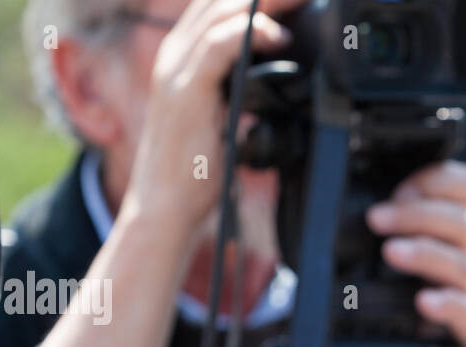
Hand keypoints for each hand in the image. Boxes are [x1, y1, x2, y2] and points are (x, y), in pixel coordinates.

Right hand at [124, 0, 301, 231]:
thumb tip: (278, 87)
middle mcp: (175, 55)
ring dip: (266, 3)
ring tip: (302, 0)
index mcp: (184, 58)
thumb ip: (241, 93)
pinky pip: (218, 46)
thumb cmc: (194, 173)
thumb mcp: (224, 120)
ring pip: (221, 11)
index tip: (298, 0)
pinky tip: (278, 37)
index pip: (220, 6)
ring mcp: (177, 70)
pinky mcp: (185, 90)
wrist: (163, 208)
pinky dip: (250, 33)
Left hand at [366, 161, 465, 346]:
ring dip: (426, 253)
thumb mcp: (393, 274)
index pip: (462, 186)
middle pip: (459, 221)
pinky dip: (449, 304)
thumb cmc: (415, 319)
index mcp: (449, 233)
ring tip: (392, 253)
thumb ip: (378, 244)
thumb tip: (324, 225)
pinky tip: (425, 302)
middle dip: (415, 214)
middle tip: (377, 219)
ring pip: (463, 263)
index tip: (398, 189)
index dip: (435, 180)